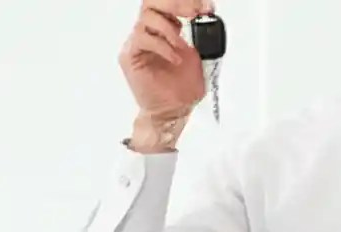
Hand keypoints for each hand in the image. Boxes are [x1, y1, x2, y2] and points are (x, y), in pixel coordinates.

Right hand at [120, 0, 212, 151]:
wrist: (173, 111)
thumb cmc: (181, 88)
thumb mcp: (200, 57)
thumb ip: (200, 36)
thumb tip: (209, 19)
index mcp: (166, 28)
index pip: (168, 2)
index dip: (187, 1)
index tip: (206, 7)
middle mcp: (150, 32)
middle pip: (153, 2)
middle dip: (175, 3)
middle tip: (193, 12)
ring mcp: (138, 43)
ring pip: (147, 17)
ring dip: (169, 29)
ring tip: (180, 45)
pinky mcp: (131, 56)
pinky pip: (142, 39)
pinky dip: (161, 46)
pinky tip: (173, 58)